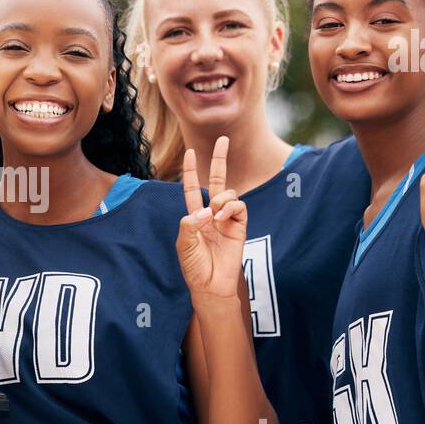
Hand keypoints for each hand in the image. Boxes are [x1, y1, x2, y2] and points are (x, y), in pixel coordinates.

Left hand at [176, 138, 246, 299]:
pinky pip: (239, 206)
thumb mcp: (184, 244)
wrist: (211, 284)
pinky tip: (222, 217)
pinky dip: (230, 207)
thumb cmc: (195, 266)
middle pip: (217, 180)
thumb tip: (205, 209)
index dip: (192, 171)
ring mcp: (227, 218)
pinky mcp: (240, 225)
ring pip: (229, 193)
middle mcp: (212, 213)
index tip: (191, 153)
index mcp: (195, 216)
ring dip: (221, 199)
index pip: (193, 188)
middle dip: (220, 159)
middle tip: (223, 139)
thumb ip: (189, 224)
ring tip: (215, 215)